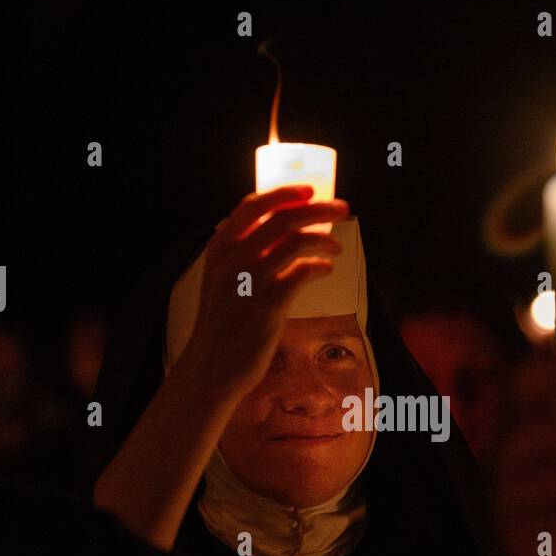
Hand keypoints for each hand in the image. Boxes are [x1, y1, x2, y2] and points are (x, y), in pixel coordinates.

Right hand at [186, 187, 349, 397]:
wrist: (213, 365)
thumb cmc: (223, 324)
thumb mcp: (223, 281)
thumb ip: (244, 257)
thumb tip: (284, 238)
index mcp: (220, 247)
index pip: (253, 205)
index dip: (284, 193)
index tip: (309, 190)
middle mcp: (234, 256)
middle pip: (284, 217)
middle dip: (318, 208)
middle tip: (342, 208)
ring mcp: (252, 278)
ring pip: (298, 240)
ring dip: (325, 239)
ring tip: (336, 248)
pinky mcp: (270, 302)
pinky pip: (304, 271)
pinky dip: (320, 266)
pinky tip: (326, 269)